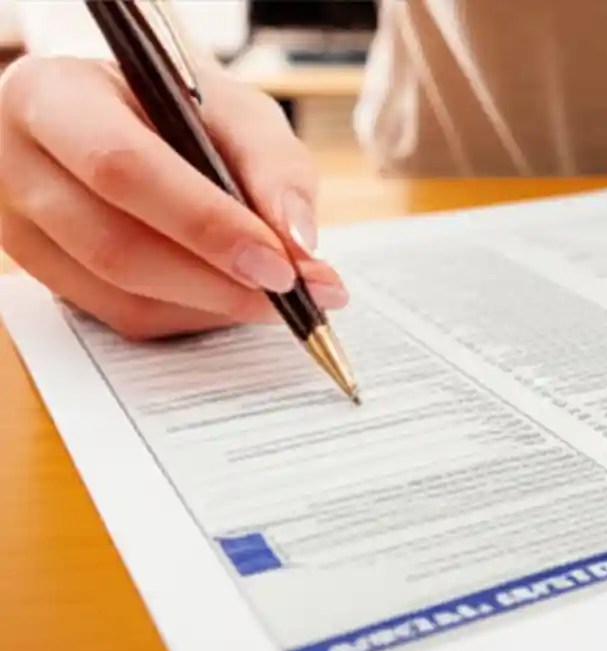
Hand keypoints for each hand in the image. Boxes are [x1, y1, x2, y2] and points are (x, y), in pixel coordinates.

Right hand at [0, 57, 347, 339]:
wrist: (128, 121)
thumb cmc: (181, 110)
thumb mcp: (235, 110)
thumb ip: (275, 166)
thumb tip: (300, 242)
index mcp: (52, 97)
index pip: (124, 168)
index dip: (208, 224)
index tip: (283, 262)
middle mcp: (17, 166)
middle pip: (116, 246)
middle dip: (220, 279)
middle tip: (296, 292)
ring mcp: (20, 231)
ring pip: (121, 296)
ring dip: (215, 307)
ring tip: (284, 299)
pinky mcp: (45, 279)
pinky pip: (124, 317)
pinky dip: (195, 316)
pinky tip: (238, 299)